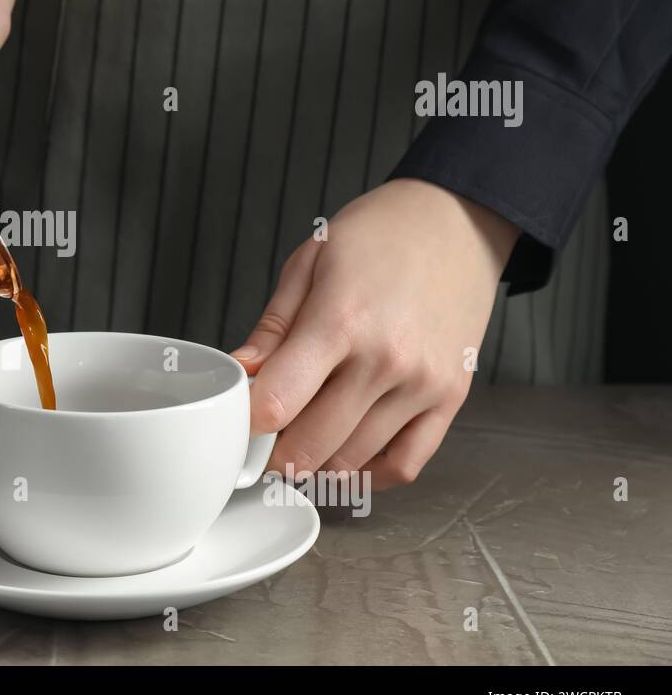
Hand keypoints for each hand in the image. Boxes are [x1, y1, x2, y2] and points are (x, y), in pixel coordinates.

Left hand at [233, 178, 519, 488]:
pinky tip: (345, 455)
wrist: (458, 221)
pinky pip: (405, 465)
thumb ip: (272, 328)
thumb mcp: (309, 262)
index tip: (236, 419)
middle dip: (272, 455)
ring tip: (298, 441)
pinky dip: (369, 474)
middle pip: (310, 445)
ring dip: (315, 463)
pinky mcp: (451, 398)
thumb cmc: (381, 235)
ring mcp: (423, 385)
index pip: (278, 403)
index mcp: (340, 321)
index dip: (246, 422)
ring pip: (352, 461)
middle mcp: (386, 360)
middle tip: (258, 443)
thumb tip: (241, 374)